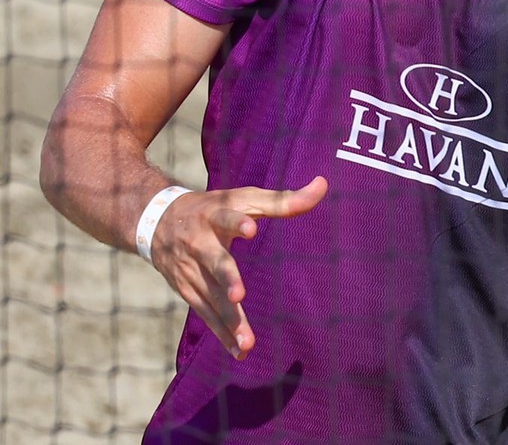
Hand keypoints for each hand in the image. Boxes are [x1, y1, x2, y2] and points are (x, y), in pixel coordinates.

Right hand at [148, 176, 327, 358]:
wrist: (156, 220)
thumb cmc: (215, 207)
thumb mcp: (244, 198)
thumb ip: (283, 199)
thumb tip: (323, 184)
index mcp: (215, 215)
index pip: (226, 217)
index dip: (236, 222)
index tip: (250, 228)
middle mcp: (199, 243)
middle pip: (215, 263)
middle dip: (226, 279)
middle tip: (239, 294)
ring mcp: (190, 270)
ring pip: (211, 297)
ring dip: (228, 320)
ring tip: (247, 342)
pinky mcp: (187, 291)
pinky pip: (206, 315)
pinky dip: (221, 334)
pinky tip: (239, 351)